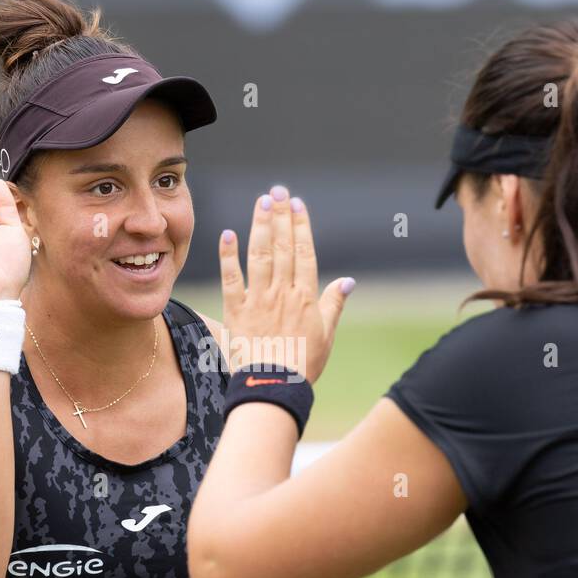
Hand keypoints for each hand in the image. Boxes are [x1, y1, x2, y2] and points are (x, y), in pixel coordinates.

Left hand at [218, 185, 352, 384]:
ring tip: (261, 202)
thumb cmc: (303, 365)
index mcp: (306, 297)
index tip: (298, 204)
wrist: (274, 387)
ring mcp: (259, 300)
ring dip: (260, 226)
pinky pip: (232, 279)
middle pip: (283, 246)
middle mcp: (283, 293)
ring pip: (260, 255)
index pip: (304, 252)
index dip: (301, 226)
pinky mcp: (237, 311)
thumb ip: (334, 304)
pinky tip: (228, 234)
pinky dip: (229, 256)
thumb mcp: (326, 335)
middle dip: (281, 216)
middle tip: (278, 191)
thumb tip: (348, 280)